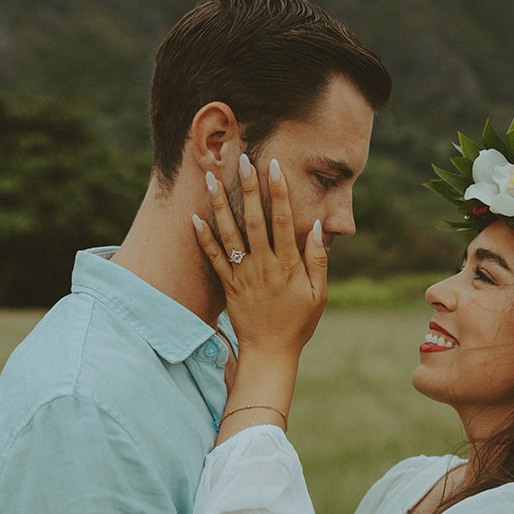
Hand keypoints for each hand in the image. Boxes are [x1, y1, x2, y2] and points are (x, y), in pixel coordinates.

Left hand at [193, 152, 327, 358]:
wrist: (269, 353)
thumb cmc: (299, 323)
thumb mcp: (319, 293)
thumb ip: (318, 259)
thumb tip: (318, 227)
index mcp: (288, 265)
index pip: (283, 221)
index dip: (279, 192)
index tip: (274, 167)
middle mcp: (263, 265)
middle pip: (254, 220)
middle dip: (248, 189)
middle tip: (242, 161)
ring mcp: (243, 274)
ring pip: (229, 234)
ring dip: (219, 205)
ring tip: (212, 179)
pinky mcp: (228, 285)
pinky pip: (213, 258)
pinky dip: (203, 238)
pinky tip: (195, 217)